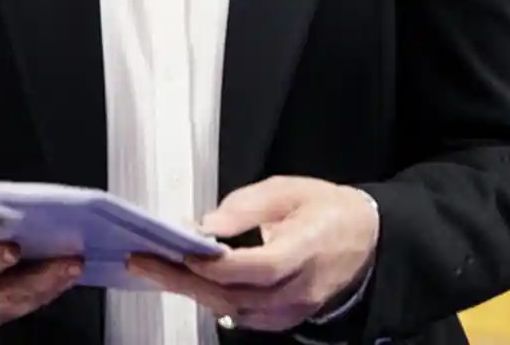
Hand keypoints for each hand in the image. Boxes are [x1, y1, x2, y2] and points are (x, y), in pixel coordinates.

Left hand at [128, 176, 377, 331]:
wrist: (367, 242)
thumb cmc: (326, 208)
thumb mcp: (291, 190)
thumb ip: (248, 206)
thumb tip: (205, 224)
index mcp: (310, 247)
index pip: (263, 267)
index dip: (221, 264)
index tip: (185, 250)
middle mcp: (302, 287)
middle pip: (238, 295)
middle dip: (184, 280)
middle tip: (142, 261)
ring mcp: (294, 310)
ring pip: (235, 311)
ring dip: (191, 292)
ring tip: (153, 269)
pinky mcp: (285, 319)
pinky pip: (242, 317)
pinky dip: (211, 300)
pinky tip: (184, 282)